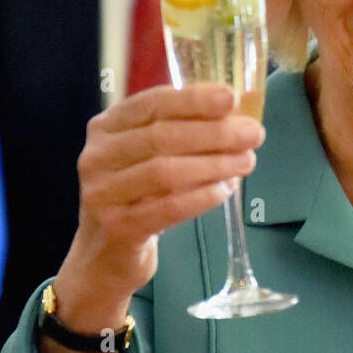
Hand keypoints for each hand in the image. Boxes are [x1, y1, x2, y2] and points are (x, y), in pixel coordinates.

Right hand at [55, 83, 265, 325]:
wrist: (104, 254)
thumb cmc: (137, 194)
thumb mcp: (148, 155)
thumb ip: (181, 131)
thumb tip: (236, 115)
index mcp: (107, 127)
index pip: (153, 103)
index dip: (194, 99)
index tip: (232, 97)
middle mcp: (98, 155)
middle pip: (162, 136)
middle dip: (214, 132)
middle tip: (254, 134)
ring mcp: (103, 192)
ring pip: (165, 171)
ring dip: (214, 164)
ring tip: (246, 162)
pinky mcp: (118, 227)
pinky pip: (168, 208)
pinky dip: (201, 197)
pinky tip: (225, 190)